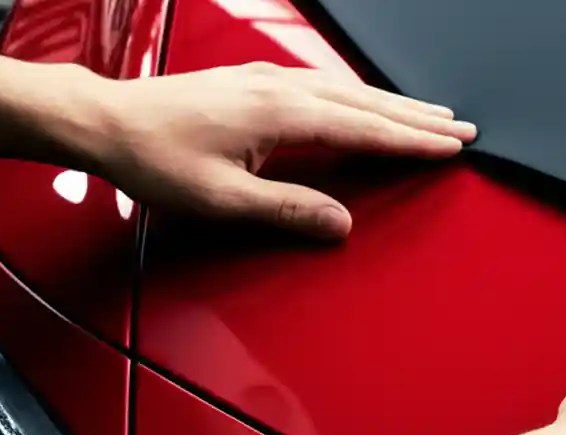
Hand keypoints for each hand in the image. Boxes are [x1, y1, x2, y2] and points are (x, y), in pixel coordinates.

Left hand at [72, 62, 475, 239]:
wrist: (105, 120)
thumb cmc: (156, 159)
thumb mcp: (223, 201)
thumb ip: (289, 211)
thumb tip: (342, 223)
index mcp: (281, 115)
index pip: (365, 129)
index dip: (412, 141)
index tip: (451, 148)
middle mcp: (281, 89)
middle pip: (367, 103)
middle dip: (418, 118)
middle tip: (461, 129)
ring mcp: (268, 80)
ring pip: (349, 90)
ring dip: (394, 104)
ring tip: (429, 116)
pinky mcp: (254, 81)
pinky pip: (325, 84)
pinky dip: (360, 96)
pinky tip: (366, 102)